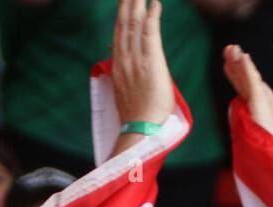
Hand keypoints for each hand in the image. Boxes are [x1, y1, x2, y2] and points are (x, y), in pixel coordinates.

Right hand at [112, 0, 174, 126]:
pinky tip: (154, 5)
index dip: (122, 13)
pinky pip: (149, 35)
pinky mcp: (150, 64)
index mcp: (118, 65)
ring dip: (138, 4)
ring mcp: (136, 60)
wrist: (141, 128)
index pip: (119, 32)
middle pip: (125, 23)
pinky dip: (152, 18)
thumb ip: (124, 70)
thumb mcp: (125, 88)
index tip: (124, 0)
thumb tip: (119, 57)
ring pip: (135, 25)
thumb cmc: (137, 112)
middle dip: (128, 2)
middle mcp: (124, 59)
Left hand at [223, 44, 272, 156]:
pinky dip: (248, 71)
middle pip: (252, 83)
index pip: (252, 92)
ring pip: (252, 81)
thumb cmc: (269, 163)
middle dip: (239, 66)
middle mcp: (271, 107)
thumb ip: (248, 131)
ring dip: (240, 63)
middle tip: (228, 50)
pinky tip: (243, 58)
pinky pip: (254, 86)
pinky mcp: (265, 108)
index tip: (230, 65)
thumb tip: (239, 121)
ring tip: (230, 49)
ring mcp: (269, 106)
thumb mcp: (255, 144)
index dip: (241, 78)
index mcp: (269, 115)